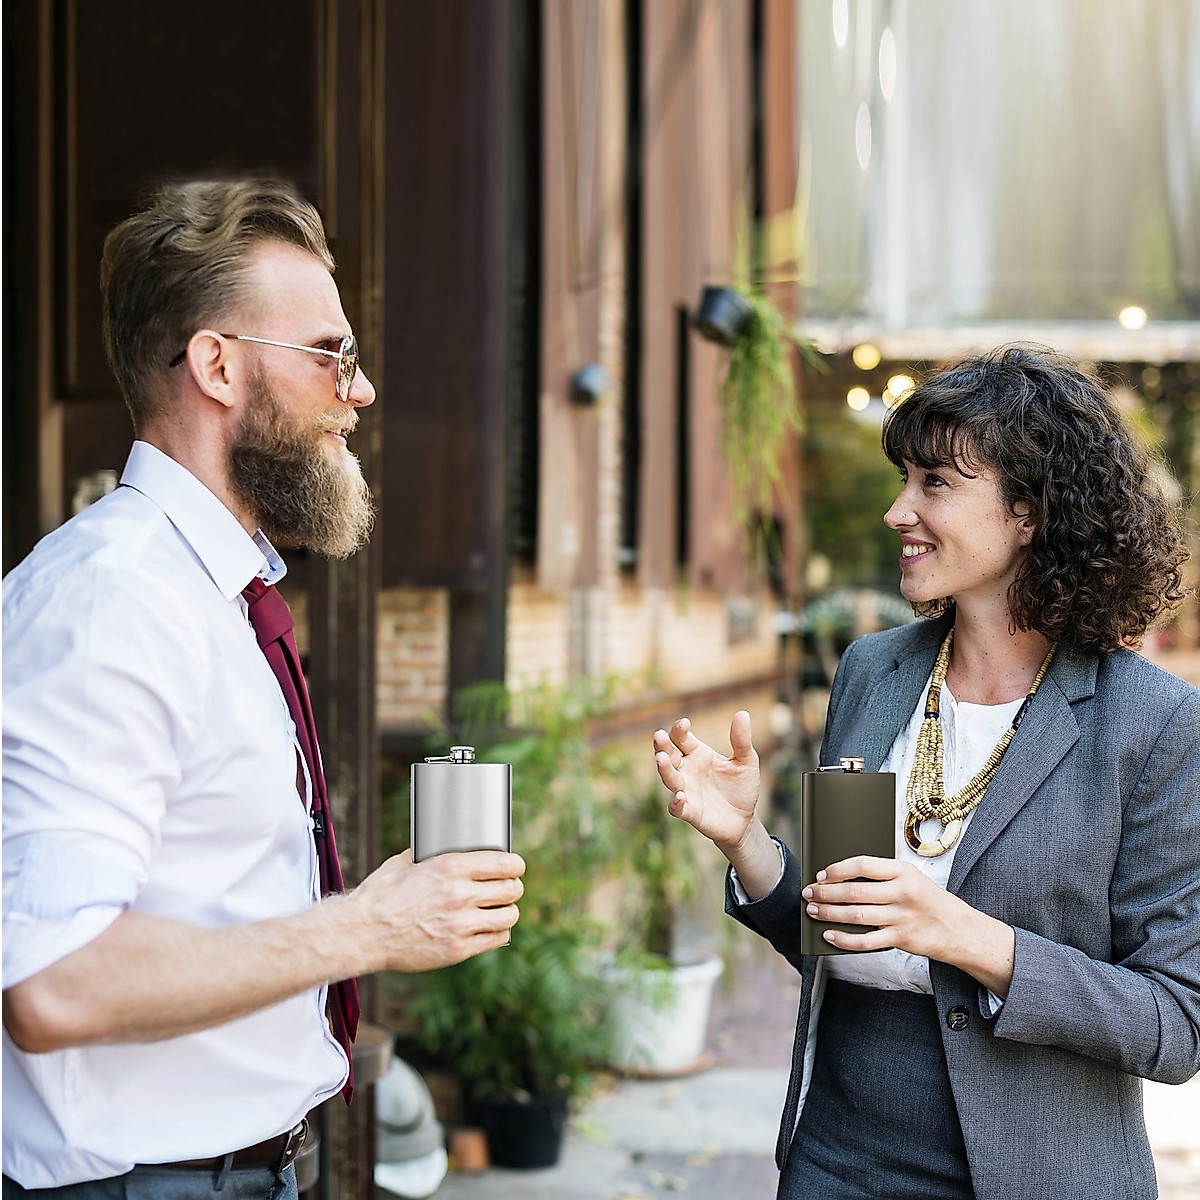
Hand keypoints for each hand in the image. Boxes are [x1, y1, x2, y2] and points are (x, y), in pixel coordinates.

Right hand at [350, 848, 524, 973]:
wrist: (362, 933)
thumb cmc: (380, 896)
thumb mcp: (404, 863)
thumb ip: (428, 854)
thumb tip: (440, 843)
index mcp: (450, 867)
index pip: (504, 864)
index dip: (515, 866)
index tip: (516, 867)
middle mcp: (460, 894)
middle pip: (512, 890)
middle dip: (513, 888)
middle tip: (508, 889)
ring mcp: (460, 924)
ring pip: (509, 916)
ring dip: (507, 911)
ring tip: (500, 910)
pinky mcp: (457, 950)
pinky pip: (496, 939)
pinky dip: (498, 932)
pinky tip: (491, 928)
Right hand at [653, 711, 760, 853]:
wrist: (744, 819)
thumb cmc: (741, 787)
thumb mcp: (746, 761)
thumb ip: (741, 740)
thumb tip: (742, 713)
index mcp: (697, 754)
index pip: (681, 738)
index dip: (679, 730)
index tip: (684, 723)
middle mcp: (687, 771)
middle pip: (668, 755)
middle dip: (662, 746)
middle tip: (659, 736)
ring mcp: (686, 791)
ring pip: (669, 778)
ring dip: (665, 769)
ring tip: (661, 759)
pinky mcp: (690, 812)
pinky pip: (677, 808)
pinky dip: (676, 803)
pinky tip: (680, 796)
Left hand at [802, 856, 1014, 994]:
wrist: (958, 928)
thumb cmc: (929, 900)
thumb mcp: (910, 877)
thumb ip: (881, 875)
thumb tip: (841, 877)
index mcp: (902, 871)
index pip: (863, 865)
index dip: (838, 869)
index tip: (822, 874)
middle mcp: (902, 893)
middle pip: (854, 891)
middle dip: (826, 893)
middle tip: (809, 893)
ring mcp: (901, 917)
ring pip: (856, 915)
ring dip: (829, 913)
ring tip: (813, 911)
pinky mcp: (900, 939)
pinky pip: (866, 941)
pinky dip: (845, 939)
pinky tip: (830, 935)